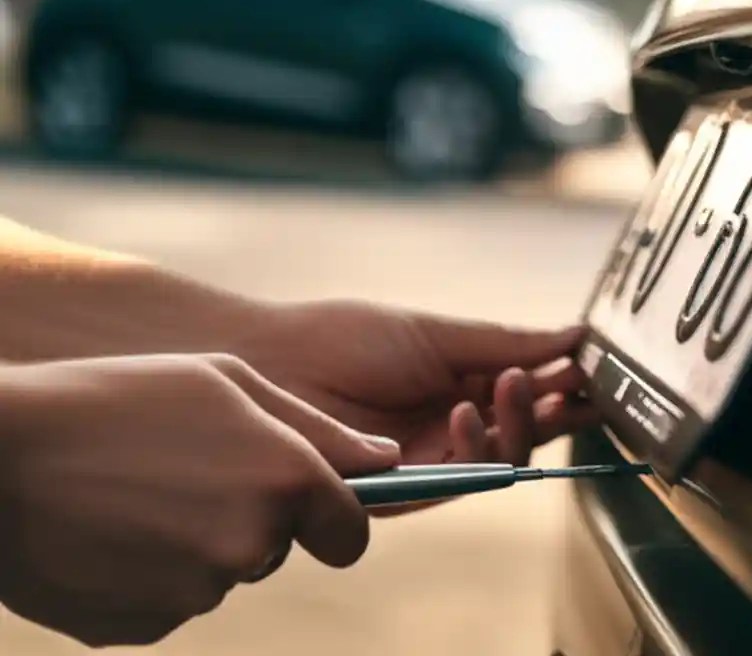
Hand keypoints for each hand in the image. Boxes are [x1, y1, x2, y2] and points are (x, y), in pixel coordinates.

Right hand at [0, 354, 398, 646]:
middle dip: (249, 518)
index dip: (333, 519)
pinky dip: (147, 577)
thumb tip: (388, 462)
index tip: (310, 507)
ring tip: (133, 495)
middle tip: (183, 473)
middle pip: (276, 549)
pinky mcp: (141, 628)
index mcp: (286, 482)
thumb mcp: (226, 381)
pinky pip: (167, 604)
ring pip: (219, 575)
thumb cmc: (117, 397)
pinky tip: (105, 532)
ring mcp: (195, 595)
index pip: (351, 534)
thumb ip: (319, 428)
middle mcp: (253, 546)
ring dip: (194, 545)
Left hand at [240, 300, 597, 482]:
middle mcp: (454, 425)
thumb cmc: (346, 337)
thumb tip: (574, 335)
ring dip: (519, 424)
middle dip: (555, 409)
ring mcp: (434, 458)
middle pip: (525, 430)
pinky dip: (476, 448)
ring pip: (503, 459)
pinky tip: (466, 413)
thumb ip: (506, 341)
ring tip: (512, 382)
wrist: (275, 362)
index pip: (529, 390)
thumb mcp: (437, 332)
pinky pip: (463, 479)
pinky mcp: (410, 489)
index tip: (593, 366)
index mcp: (463, 382)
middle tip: (576, 385)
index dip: (562, 382)